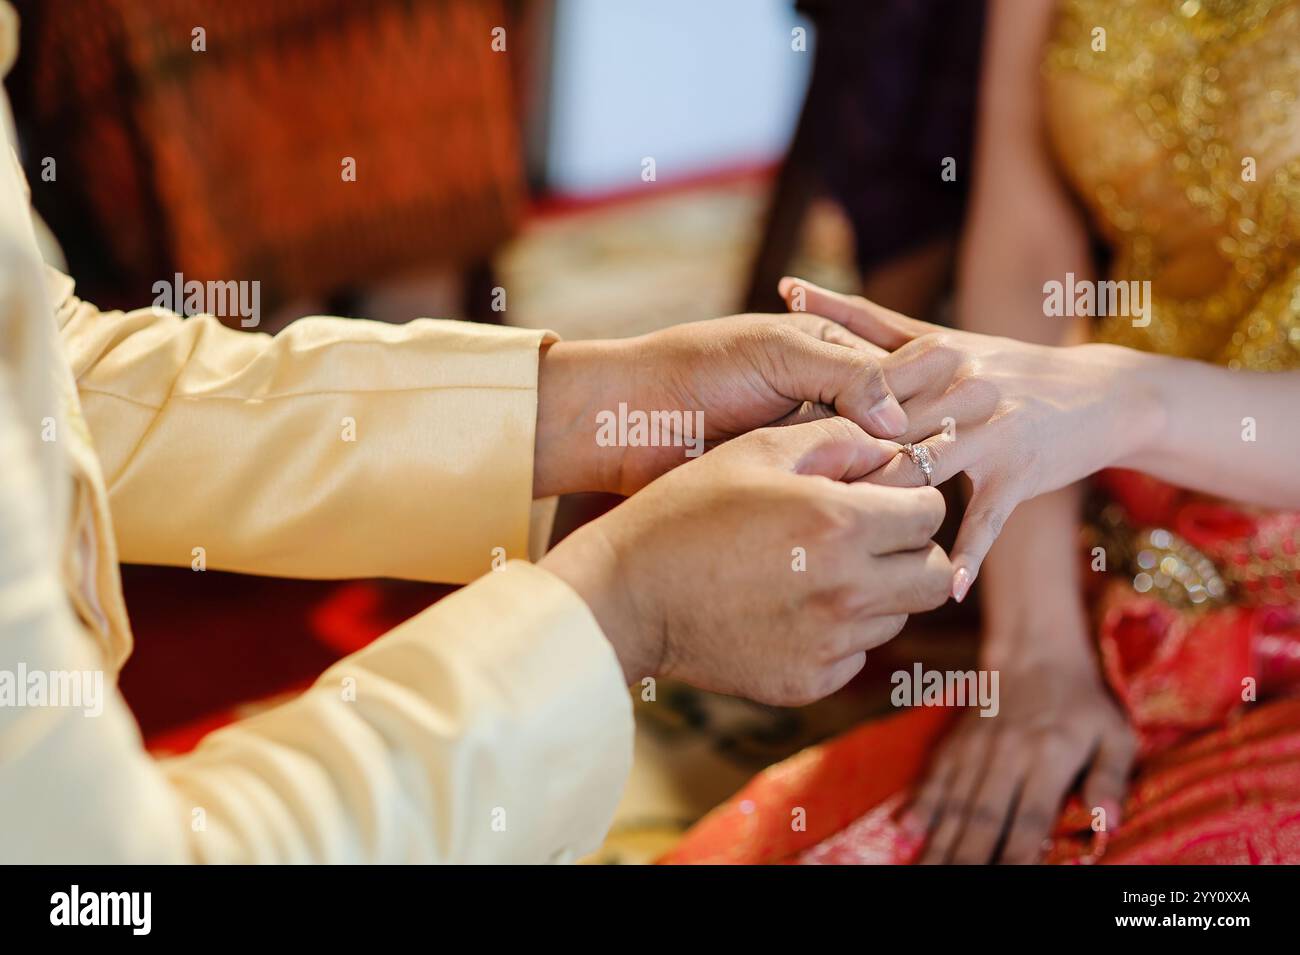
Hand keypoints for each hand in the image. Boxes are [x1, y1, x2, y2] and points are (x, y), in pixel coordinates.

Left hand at [533, 313, 907, 497]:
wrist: (628, 413)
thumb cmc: (698, 366)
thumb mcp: (778, 354)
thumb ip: (846, 375)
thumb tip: (900, 423)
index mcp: (838, 360)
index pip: (903, 389)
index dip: (922, 416)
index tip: (940, 443)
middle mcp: (831, 408)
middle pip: (894, 441)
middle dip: (909, 463)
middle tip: (922, 489)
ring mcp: (811, 454)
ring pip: (867, 481)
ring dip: (881, 497)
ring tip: (896, 517)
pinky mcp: (790, 494)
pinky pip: (833, 508)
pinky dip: (850, 520)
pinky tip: (862, 536)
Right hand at [540, 417, 952, 702]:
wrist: (627, 594)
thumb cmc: (688, 510)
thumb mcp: (757, 452)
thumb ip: (836, 440)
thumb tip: (891, 449)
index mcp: (839, 524)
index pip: (932, 513)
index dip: (910, 500)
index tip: (880, 500)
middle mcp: (845, 590)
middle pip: (935, 575)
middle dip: (912, 551)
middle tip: (869, 540)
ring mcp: (828, 644)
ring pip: (896, 616)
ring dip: (876, 592)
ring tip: (816, 572)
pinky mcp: (807, 682)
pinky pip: (855, 655)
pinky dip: (838, 633)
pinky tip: (789, 609)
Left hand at [779, 278, 1164, 596]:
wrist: (1101, 394)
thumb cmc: (1002, 369)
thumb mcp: (934, 339)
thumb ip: (859, 320)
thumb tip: (788, 285)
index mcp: (925, 355)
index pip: (852, 385)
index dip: (803, 416)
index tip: (752, 446)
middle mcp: (954, 388)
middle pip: (879, 430)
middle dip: (831, 465)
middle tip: (779, 507)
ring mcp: (990, 430)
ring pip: (922, 472)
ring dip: (883, 510)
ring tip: (843, 548)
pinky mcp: (1023, 470)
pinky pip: (989, 517)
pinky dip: (968, 551)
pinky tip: (944, 583)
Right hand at [903, 582, 1135, 863]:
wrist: (1033, 651)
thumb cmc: (1083, 702)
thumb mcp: (1115, 734)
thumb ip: (1112, 777)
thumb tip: (1110, 820)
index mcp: (1049, 757)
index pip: (1030, 818)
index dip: (1017, 855)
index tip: (1009, 879)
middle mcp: (1007, 755)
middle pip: (983, 819)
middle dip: (968, 859)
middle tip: (951, 887)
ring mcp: (975, 749)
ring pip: (953, 805)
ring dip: (939, 843)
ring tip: (925, 872)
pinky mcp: (955, 743)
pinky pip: (933, 778)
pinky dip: (918, 808)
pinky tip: (906, 834)